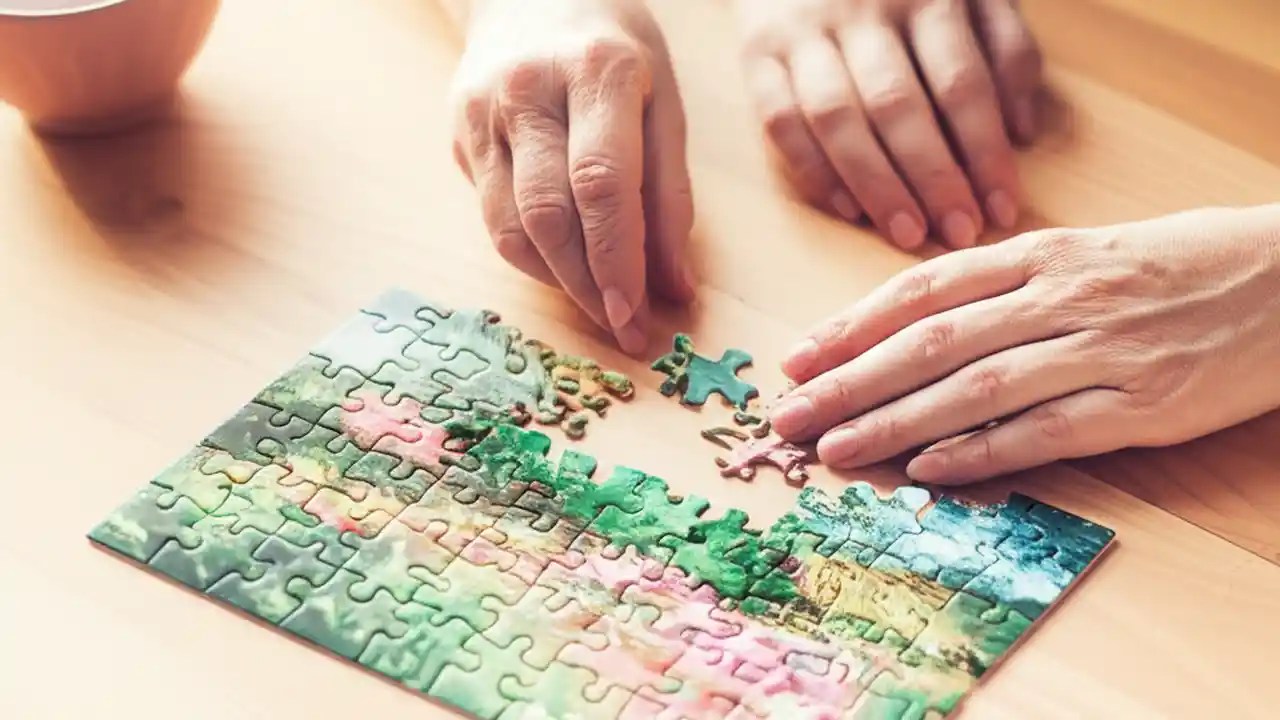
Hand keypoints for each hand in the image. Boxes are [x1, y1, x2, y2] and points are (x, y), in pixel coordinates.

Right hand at [449, 0, 695, 354]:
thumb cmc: (612, 51)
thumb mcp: (662, 103)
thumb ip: (669, 194)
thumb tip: (675, 287)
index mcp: (593, 72)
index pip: (601, 184)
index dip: (617, 260)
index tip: (638, 317)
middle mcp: (526, 92)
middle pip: (548, 214)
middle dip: (588, 286)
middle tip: (625, 332)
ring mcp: (480, 115)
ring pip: (510, 227)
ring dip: (558, 282)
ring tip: (600, 308)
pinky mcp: (459, 139)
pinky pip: (493, 218)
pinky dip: (533, 257)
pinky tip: (566, 269)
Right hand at [734, 0, 1041, 249]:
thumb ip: (1008, 49)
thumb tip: (1022, 131)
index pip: (962, 85)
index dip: (984, 154)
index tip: (1002, 210)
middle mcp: (862, 12)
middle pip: (897, 107)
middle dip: (932, 179)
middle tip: (957, 234)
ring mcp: (804, 33)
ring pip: (838, 119)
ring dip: (875, 185)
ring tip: (907, 234)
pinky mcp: (758, 53)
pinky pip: (781, 121)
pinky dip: (814, 170)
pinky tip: (848, 210)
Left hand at [770, 204, 1279, 483]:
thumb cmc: (1172, 265)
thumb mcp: (1081, 252)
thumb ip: (1001, 284)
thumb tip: (910, 327)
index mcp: (1039, 255)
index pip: (922, 292)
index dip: (851, 327)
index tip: (796, 359)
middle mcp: (1059, 298)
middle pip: (930, 343)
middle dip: (848, 383)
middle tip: (788, 417)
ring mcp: (1100, 352)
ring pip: (975, 389)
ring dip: (896, 423)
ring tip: (836, 450)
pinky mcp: (1140, 405)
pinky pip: (1045, 433)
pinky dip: (981, 453)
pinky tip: (928, 473)